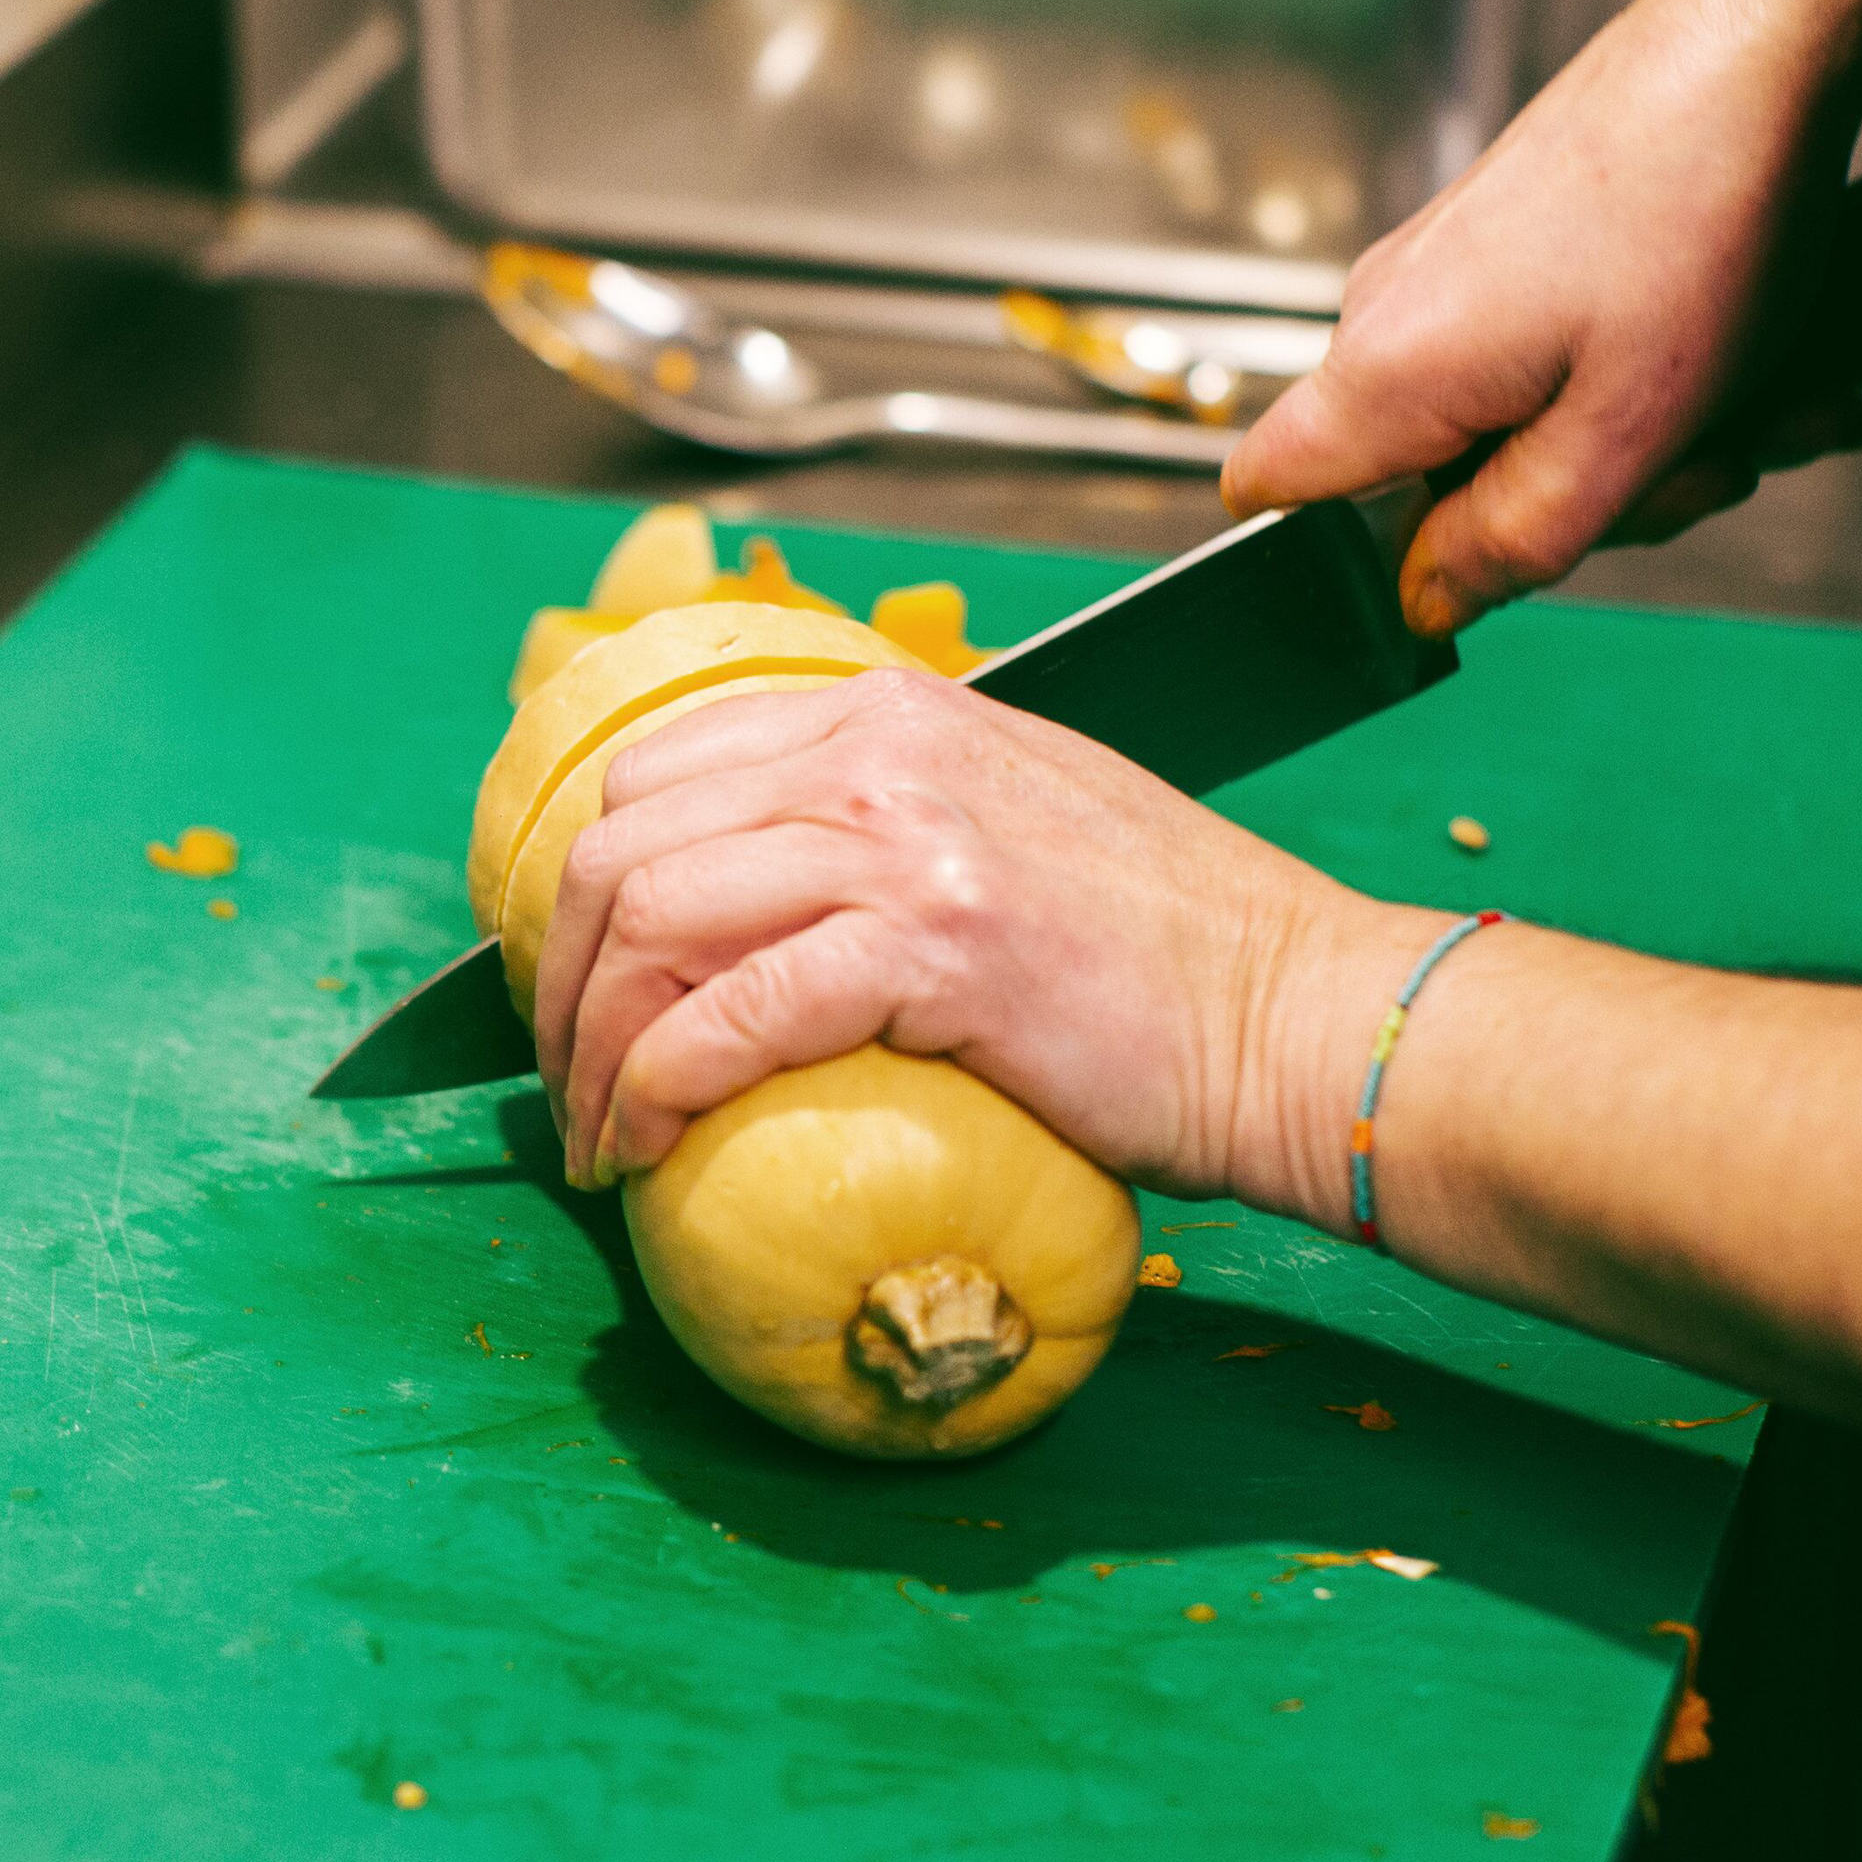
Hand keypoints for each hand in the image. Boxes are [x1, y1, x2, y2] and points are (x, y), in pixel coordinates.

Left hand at [529, 667, 1419, 1211]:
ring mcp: (907, 839)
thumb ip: (894, 829)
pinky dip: (654, 1089)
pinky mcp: (934, 944)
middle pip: (627, 839)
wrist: (1300, 1013)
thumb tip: (766, 899)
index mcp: (893, 712)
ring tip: (597, 1139)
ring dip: (589, 1048)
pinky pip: (729, 1014)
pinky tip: (644, 1149)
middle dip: (561, 977)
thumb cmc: (1173, 961)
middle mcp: (883, 750)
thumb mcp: (1014, 828)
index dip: (586, 889)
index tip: (578, 987)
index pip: (660, 766)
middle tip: (566, 1084)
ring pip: (651, 918)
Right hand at [1225, 0, 1861, 633]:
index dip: (1345, 563)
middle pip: (1434, 484)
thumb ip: (1514, 541)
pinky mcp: (1510, 244)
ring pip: (1521, 425)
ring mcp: (1449, 274)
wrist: (1766, 38)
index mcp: (1386, 369)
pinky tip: (1762, 361)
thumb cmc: (1704, 214)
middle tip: (1710, 464)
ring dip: (1655, 437)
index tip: (1467, 568)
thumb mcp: (1627, 431)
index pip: (1270, 497)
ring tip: (1768, 400)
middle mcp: (1391, 312)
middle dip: (1582, 502)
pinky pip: (1563, 360)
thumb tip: (1427, 603)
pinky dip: (1659, 375)